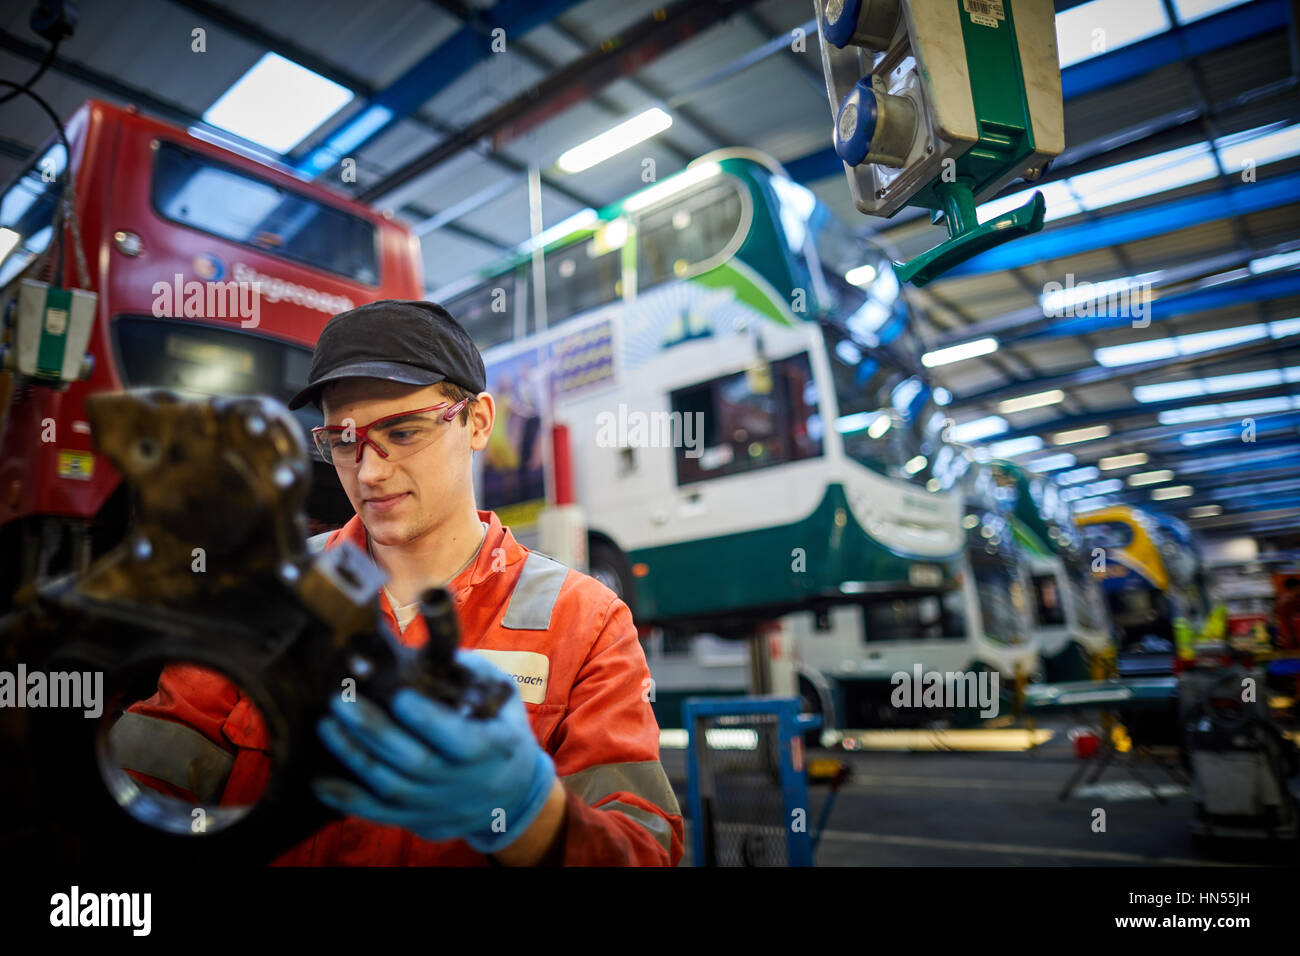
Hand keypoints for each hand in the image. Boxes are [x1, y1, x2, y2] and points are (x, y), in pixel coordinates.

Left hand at [312, 649, 555, 853]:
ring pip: (390, 786)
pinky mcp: (417, 819)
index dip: (429, 721)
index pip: (461, 740)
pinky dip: (346, 799)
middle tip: (340, 699)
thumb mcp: (503, 696)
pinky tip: (318, 780)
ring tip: (326, 724)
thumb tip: (425, 642)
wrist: (511, 791)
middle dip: (374, 729)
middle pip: (414, 761)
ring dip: (354, 755)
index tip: (399, 695)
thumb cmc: (498, 727)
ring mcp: (439, 804)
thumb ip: (468, 672)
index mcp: (494, 746)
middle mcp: (465, 781)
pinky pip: (378, 814)